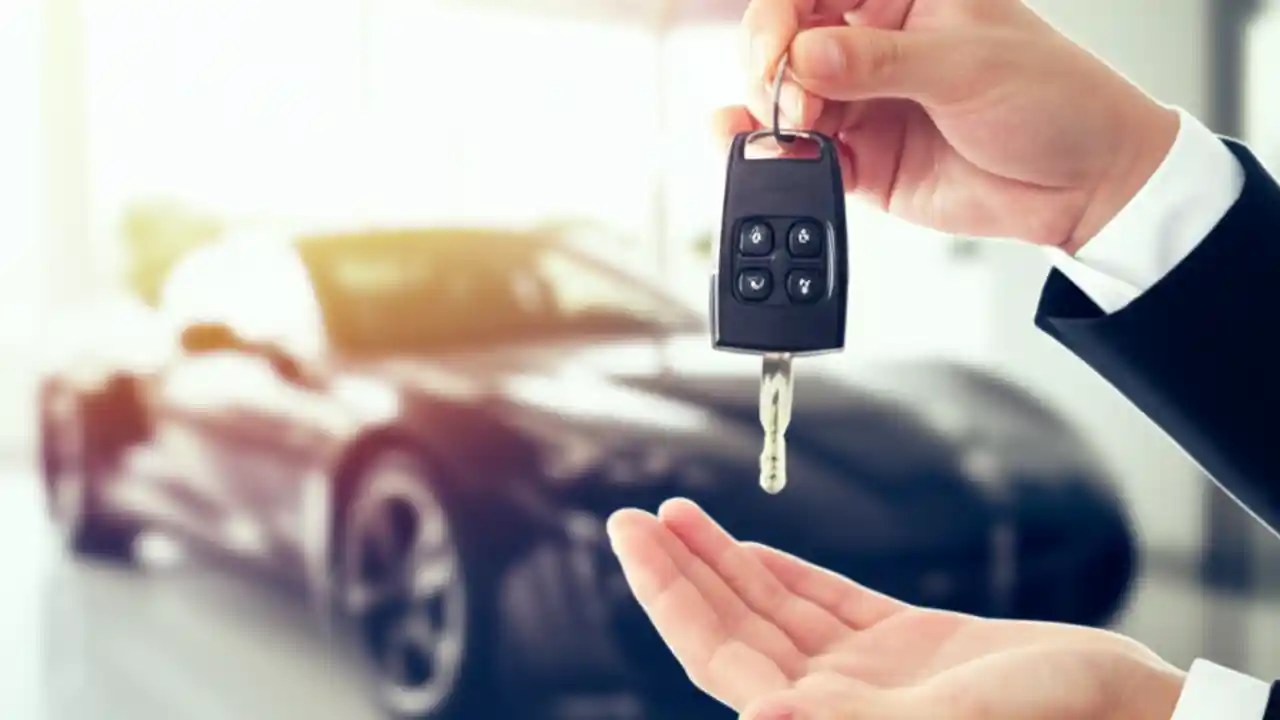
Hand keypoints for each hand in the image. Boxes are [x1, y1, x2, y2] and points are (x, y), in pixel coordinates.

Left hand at [607, 499, 1185, 719]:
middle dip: (678, 569)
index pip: (719, 653)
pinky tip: (749, 547)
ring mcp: (870, 672)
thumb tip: (760, 714)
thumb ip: (861, 718)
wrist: (1136, 712)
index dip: (668, 597)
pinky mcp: (907, 646)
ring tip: (675, 515)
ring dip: (721, 561)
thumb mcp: (961, 713)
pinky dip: (783, 572)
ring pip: (771, 608)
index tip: (631, 542)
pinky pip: (825, 602)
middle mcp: (840, 698)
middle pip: (731, 625)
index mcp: (835, 718)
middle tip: (631, 516)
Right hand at [722, 0, 1179, 252]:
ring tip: (792, 130)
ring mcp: (865, 102)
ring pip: (786, 98)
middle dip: (773, 67)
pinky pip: (802, 154)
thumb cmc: (1056, 100)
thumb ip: (880, 62)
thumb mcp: (968, 66)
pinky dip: (777, 156)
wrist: (1086, 185)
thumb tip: (805, 55)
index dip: (780, 15)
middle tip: (792, 99)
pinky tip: (768, 153)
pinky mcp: (862, 158)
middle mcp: (875, 45)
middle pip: (785, 42)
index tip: (778, 51)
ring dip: (772, 114)